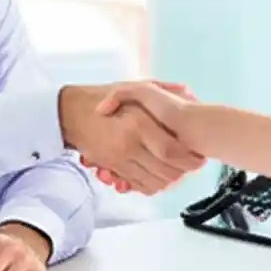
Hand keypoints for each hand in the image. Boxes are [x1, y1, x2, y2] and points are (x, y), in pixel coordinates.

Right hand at [59, 82, 204, 194]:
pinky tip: (159, 175)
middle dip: (184, 173)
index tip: (199, 157)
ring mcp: (119, 159)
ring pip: (154, 182)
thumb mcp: (133, 85)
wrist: (70, 112)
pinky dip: (153, 185)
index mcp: (137, 124)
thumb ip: (161, 88)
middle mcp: (128, 145)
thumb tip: (186, 90)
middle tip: (193, 166)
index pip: (170, 151)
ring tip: (179, 170)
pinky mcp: (113, 168)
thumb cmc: (101, 96)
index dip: (189, 159)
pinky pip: (139, 185)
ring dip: (169, 180)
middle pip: (165, 172)